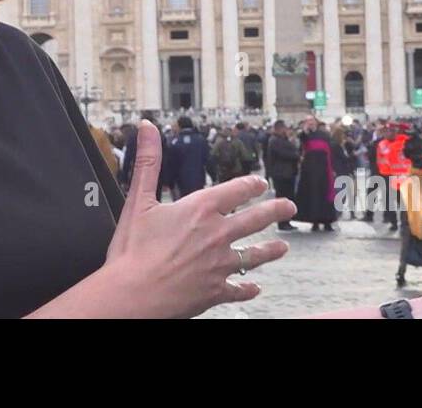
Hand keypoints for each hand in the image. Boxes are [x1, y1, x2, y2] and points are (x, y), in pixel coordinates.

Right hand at [101, 122, 295, 317]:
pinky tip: (255, 288)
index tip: (261, 183)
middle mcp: (217, 234)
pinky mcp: (216, 291)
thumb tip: (147, 128)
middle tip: (289, 207)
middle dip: (275, 210)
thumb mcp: (137, 200)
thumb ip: (148, 161)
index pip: (236, 190)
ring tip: (283, 247)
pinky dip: (247, 288)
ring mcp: (220, 264)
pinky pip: (238, 289)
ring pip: (253, 255)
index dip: (251, 185)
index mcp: (200, 209)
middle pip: (255, 219)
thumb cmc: (132, 250)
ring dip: (270, 250)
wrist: (132, 295)